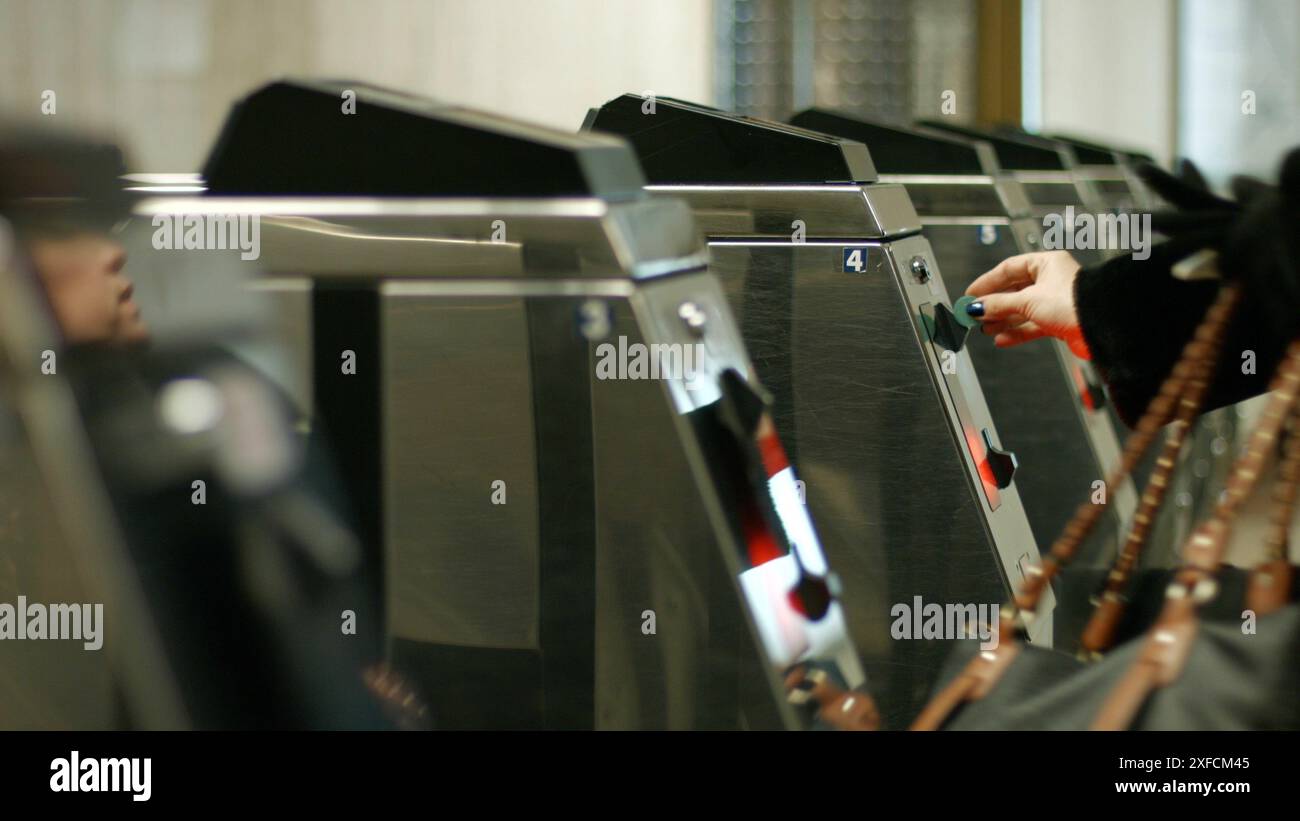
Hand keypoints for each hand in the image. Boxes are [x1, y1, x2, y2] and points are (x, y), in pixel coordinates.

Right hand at [964, 250, 1089, 358]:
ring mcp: (1054, 302)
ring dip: (1002, 320)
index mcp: (1045, 264)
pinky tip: (1002, 338)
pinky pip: (1031, 325)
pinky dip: (1016, 332)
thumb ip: (998, 304)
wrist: (1098, 326)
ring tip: (985, 328)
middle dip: (993, 304)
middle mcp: (1050, 280)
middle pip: (1013, 291)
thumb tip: (978, 306)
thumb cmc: (1073, 303)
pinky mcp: (1057, 321)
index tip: (971, 294)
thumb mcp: (1027, 300)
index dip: (987, 282)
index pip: (1008, 269)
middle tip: (975, 313)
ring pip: (1021, 310)